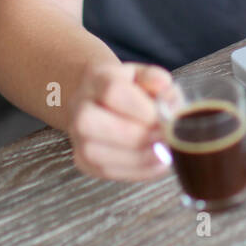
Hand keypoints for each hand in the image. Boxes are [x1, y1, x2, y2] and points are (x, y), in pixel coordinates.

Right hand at [68, 60, 175, 181]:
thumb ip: (157, 81)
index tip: (166, 117)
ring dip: (137, 158)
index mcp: (96, 77)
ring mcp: (77, 135)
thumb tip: (168, 99)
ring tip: (164, 152)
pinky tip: (156, 163)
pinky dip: (136, 171)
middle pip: (91, 122)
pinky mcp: (82, 160)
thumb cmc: (129, 88)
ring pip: (95, 153)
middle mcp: (79, 106)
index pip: (111, 91)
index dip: (141, 108)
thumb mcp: (145, 75)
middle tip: (165, 137)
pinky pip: (105, 170)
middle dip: (135, 135)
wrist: (102, 100)